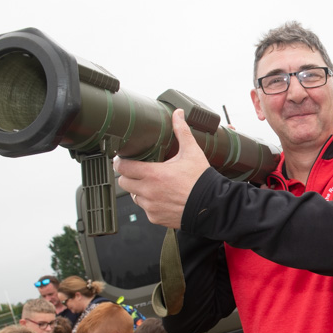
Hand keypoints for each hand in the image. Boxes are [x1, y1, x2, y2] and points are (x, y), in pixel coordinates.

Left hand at [114, 108, 210, 228]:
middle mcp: (148, 191)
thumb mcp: (192, 153)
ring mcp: (151, 206)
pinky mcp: (155, 218)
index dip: (120, 162)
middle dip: (129, 176)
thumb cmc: (202, 181)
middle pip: (123, 182)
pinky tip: (162, 197)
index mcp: (153, 174)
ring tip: (153, 185)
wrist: (212, 206)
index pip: (121, 167)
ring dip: (139, 190)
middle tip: (139, 171)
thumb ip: (182, 132)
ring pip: (134, 196)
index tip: (123, 159)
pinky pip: (145, 209)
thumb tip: (178, 114)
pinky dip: (150, 204)